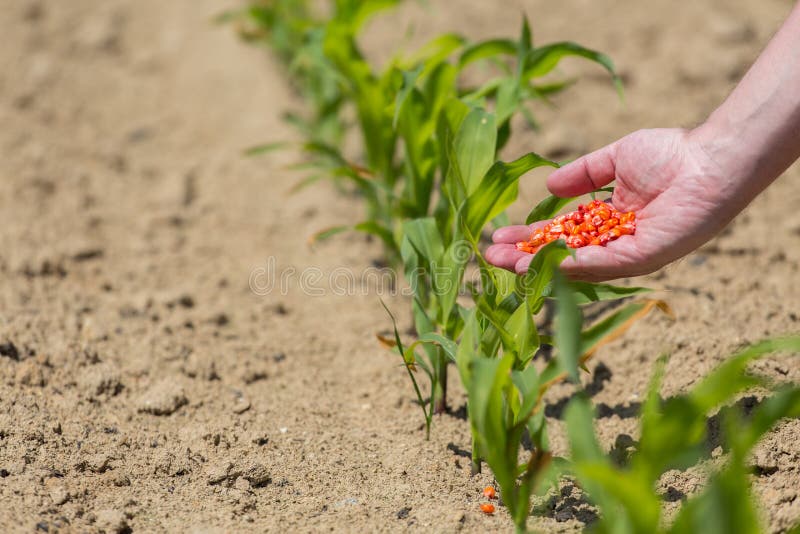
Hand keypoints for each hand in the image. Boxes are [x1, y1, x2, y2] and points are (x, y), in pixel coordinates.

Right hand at [485, 128, 743, 281]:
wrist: (709, 158)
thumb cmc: (670, 153)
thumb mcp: (614, 159)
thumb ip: (583, 174)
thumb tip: (547, 185)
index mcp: (607, 221)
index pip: (558, 233)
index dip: (528, 236)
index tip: (498, 237)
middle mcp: (614, 242)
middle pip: (560, 254)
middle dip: (524, 257)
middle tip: (490, 258)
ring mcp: (627, 253)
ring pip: (575, 265)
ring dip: (539, 266)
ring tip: (507, 265)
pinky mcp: (643, 257)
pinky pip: (602, 265)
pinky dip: (572, 266)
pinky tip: (543, 263)